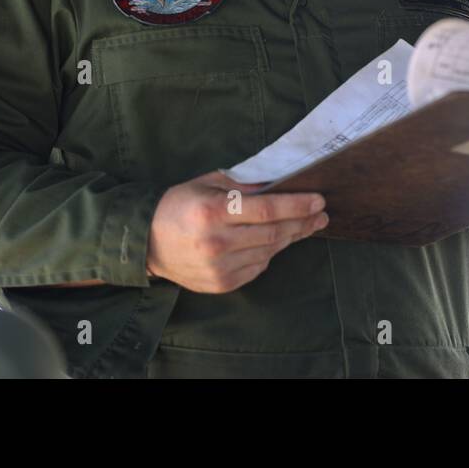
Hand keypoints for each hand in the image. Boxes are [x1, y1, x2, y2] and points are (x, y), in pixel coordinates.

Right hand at [147, 170, 327, 293]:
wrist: (146, 242)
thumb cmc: (179, 205)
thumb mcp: (206, 183)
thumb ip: (242, 184)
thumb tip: (279, 183)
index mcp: (213, 211)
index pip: (267, 209)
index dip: (297, 205)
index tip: (318, 200)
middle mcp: (217, 242)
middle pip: (274, 233)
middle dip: (302, 223)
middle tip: (322, 216)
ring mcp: (220, 267)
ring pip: (269, 252)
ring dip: (290, 238)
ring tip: (305, 226)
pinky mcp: (221, 284)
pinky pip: (257, 267)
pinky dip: (270, 254)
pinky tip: (276, 242)